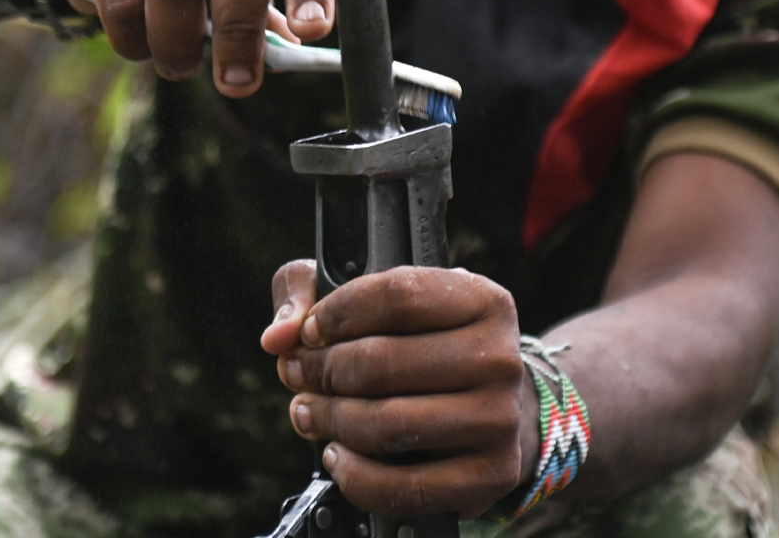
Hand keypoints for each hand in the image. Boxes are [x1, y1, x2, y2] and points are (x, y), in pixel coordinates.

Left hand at [260, 261, 533, 518]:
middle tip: (298, 374)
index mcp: (482, 300)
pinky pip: (403, 487)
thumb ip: (311, 290)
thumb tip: (278, 335)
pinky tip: (337, 456)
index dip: (336, 313)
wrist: (496, 412)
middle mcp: (500, 358)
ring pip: (385, 424)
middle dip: (321, 371)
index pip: (395, 295)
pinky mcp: (488, 476)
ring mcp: (498, 420)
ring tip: (310, 413)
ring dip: (329, 420)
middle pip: (380, 362)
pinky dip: (354, 476)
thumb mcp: (379, 299)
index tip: (310, 330)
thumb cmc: (426, 346)